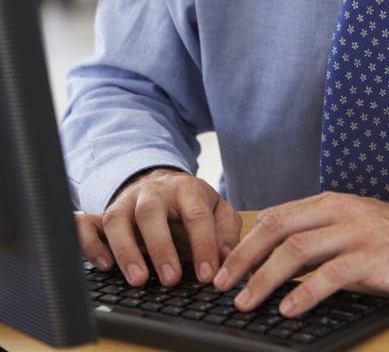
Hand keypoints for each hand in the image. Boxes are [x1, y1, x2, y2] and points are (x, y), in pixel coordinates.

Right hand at [78, 169, 241, 287]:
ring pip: (117, 218)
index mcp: (186, 189)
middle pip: (151, 212)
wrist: (161, 184)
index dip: (203, 244)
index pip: (196, 214)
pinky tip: (103, 265)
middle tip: (171, 279)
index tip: (207, 275)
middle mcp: (153, 192)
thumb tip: (227, 258)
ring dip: (125, 249)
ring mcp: (126, 202)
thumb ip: (226, 232)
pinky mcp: (103, 214)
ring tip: (138, 279)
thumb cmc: (192, 205)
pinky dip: (90, 243)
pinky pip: (87, 223)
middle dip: (160, 246)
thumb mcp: (217, 210)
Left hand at [214, 192, 388, 316]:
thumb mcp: (353, 227)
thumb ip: (320, 236)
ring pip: (297, 251)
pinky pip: (330, 274)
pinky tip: (289, 308)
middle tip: (221, 284)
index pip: (275, 217)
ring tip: (246, 302)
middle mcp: (338, 212)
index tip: (224, 266)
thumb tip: (277, 261)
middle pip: (278, 229)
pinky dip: (305, 292)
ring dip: (265, 278)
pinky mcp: (373, 257)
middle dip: (244, 258)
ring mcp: (356, 232)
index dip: (245, 241)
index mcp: (329, 203)